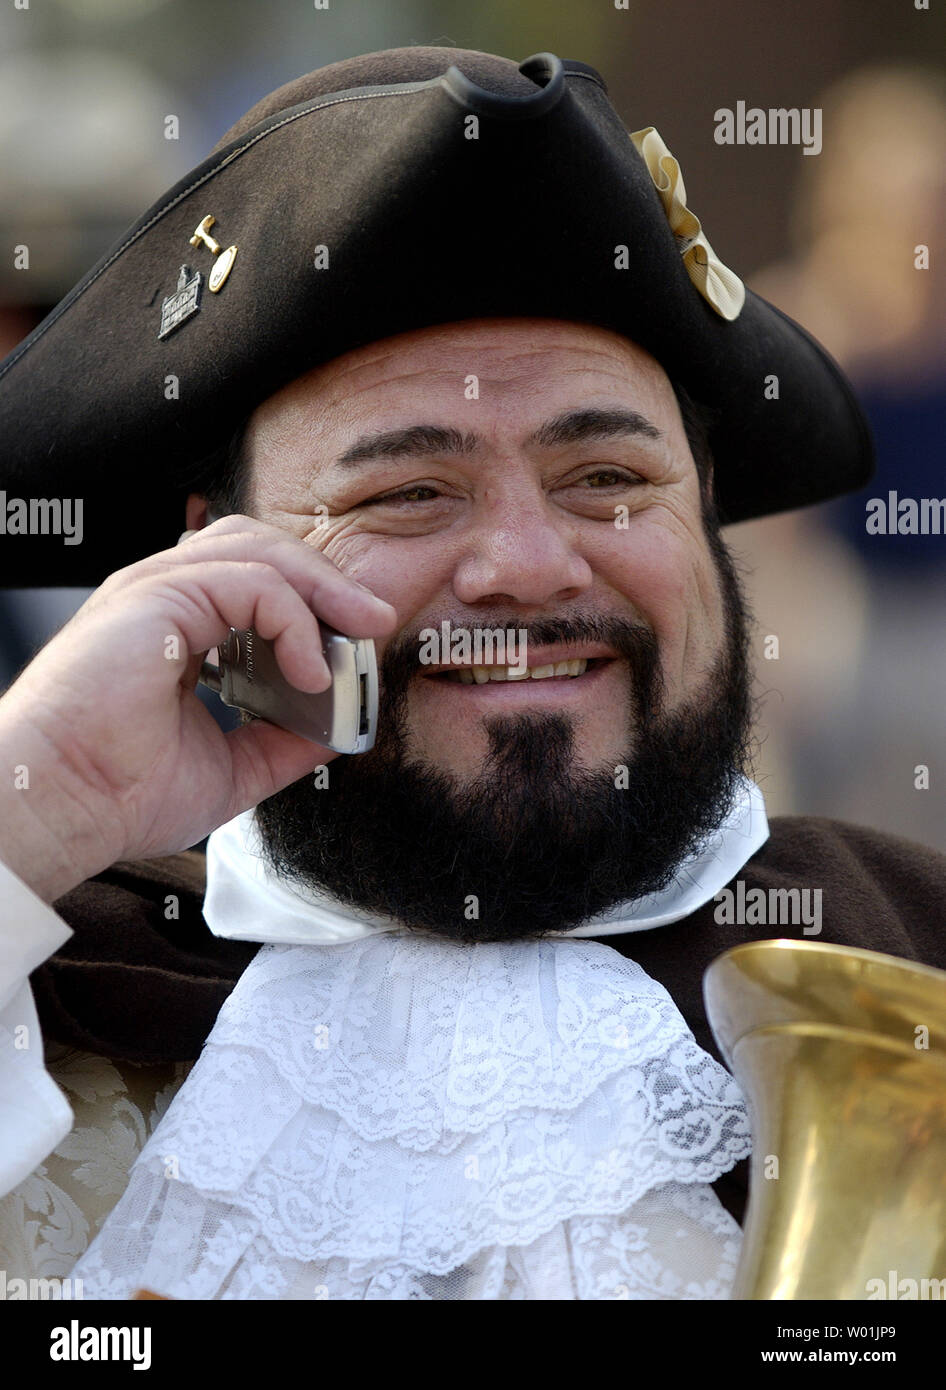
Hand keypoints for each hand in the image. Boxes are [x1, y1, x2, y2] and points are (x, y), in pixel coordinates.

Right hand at [0, 516, 397, 901]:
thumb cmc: (119, 793)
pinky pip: (251, 582)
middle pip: (262, 547)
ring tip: (360, 632)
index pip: (258, 580)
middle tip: (377, 620)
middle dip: (327, 580)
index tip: (358, 647)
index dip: (314, 602)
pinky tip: (308, 668)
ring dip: (322, 588)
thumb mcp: (230, 769)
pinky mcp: (156, 596)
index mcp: (178, 629)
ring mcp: (156, 590)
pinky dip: (293, 618)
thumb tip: (337, 730)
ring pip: (260, 550)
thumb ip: (281, 744)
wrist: (62, 809)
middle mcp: (164, 598)